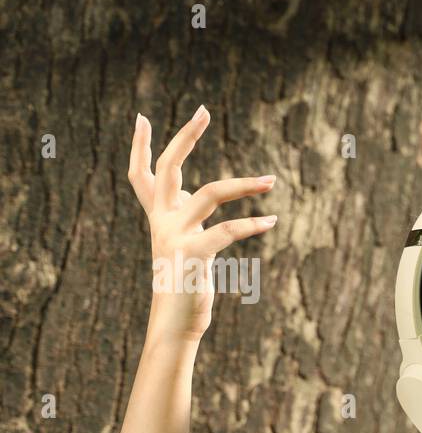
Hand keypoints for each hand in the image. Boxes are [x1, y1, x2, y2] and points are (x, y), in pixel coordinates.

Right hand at [129, 105, 277, 343]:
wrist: (176, 322)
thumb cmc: (185, 282)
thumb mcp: (181, 244)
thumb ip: (185, 216)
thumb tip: (193, 193)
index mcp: (158, 217)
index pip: (142, 174)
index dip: (138, 146)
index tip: (140, 117)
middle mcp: (162, 221)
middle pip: (168, 167)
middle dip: (186, 137)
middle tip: (204, 110)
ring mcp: (176, 236)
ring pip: (210, 194)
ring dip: (244, 185)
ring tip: (272, 180)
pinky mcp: (195, 254)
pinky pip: (228, 230)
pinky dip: (253, 224)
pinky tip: (273, 219)